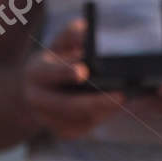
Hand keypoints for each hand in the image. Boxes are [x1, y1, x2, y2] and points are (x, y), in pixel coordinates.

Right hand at [20, 17, 123, 138]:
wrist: (35, 89)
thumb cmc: (55, 60)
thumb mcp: (59, 43)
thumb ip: (70, 34)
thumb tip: (85, 30)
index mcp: (36, 72)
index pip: (50, 73)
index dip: (65, 72)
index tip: (84, 71)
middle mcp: (37, 99)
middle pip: (67, 105)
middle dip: (95, 102)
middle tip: (121, 95)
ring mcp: (46, 119)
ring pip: (78, 121)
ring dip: (103, 112)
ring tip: (126, 99)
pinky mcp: (59, 131)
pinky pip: (83, 128)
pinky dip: (101, 119)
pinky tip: (117, 108)